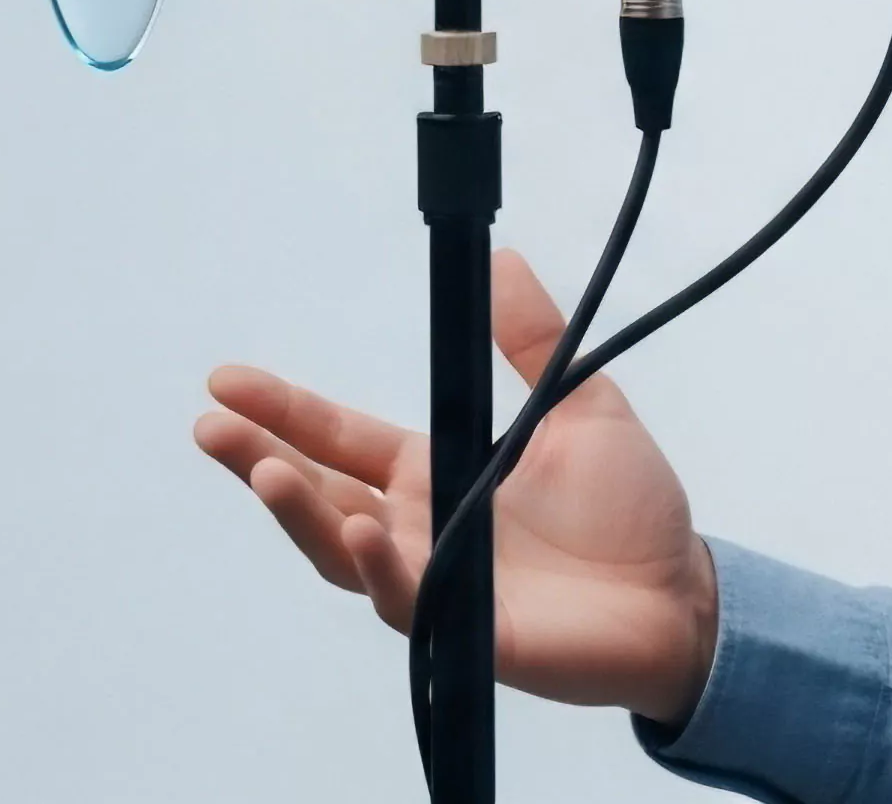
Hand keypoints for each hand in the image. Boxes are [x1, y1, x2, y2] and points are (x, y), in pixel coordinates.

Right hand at [195, 248, 720, 725]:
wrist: (682, 597)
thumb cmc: (629, 511)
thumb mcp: (582, 404)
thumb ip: (534, 340)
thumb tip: (500, 260)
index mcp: (434, 471)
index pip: (340, 437)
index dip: (284, 410)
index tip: (225, 380)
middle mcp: (419, 527)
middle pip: (320, 494)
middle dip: (259, 461)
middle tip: (210, 427)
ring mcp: (436, 581)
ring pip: (344, 550)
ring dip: (301, 514)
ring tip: (266, 472)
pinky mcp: (467, 631)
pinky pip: (410, 600)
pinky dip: (381, 569)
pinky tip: (363, 532)